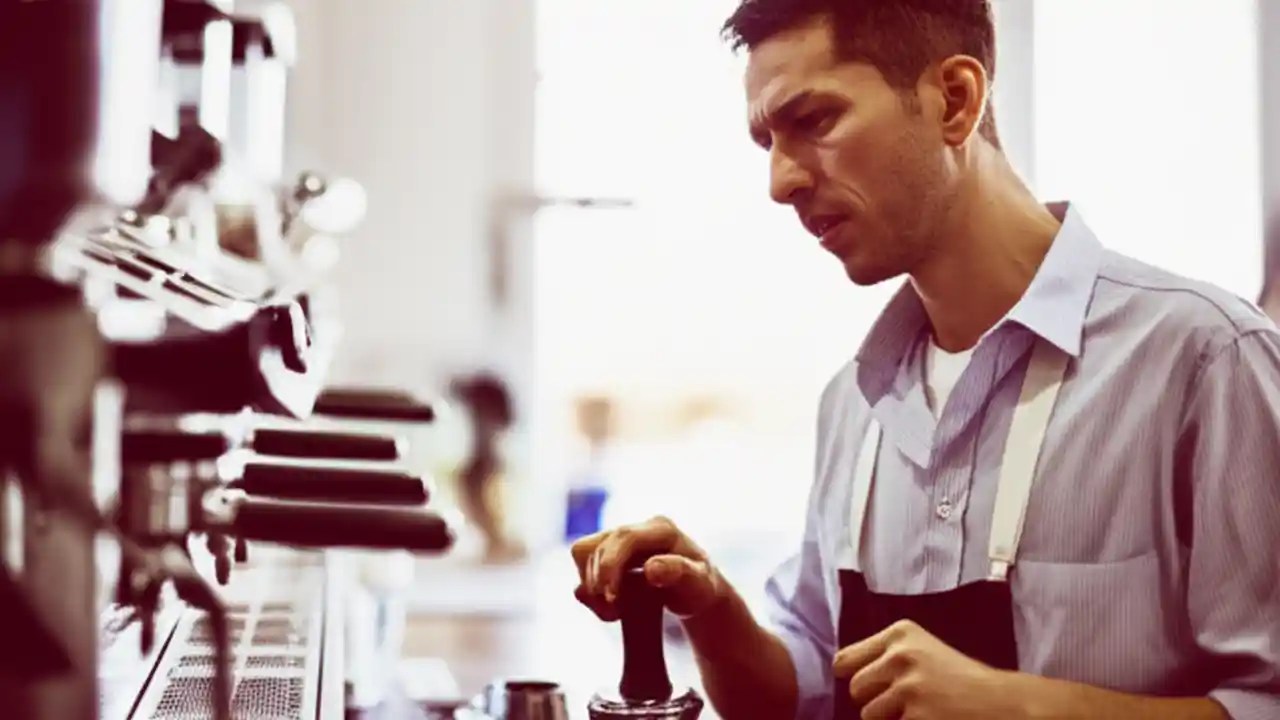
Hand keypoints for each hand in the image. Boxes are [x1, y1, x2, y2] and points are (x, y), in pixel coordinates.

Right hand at [570, 515, 723, 620]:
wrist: (695, 591)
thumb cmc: (699, 589)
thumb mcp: (699, 585)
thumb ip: (678, 573)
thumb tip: (651, 568)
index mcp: (662, 529)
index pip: (624, 536)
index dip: (610, 565)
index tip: (611, 599)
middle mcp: (638, 527)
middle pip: (598, 545)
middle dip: (598, 582)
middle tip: (614, 615)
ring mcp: (620, 536)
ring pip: (583, 552)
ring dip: (591, 586)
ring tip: (615, 612)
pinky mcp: (609, 549)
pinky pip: (583, 562)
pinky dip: (590, 588)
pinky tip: (612, 607)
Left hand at [833, 620, 1018, 719]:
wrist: (1001, 702)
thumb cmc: (960, 679)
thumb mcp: (923, 651)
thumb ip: (885, 656)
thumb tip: (840, 672)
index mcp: (900, 633)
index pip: (844, 660)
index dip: (851, 677)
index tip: (867, 685)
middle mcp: (901, 655)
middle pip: (855, 690)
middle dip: (873, 702)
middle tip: (904, 702)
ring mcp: (909, 686)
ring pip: (868, 715)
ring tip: (920, 711)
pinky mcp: (917, 715)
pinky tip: (930, 719)